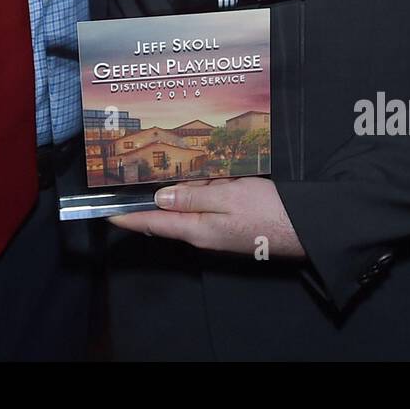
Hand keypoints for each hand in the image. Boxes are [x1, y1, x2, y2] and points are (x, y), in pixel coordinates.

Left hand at [108, 177, 304, 257]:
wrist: (304, 228)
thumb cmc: (268, 212)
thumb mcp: (227, 198)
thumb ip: (192, 198)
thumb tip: (159, 198)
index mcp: (196, 229)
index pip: (152, 223)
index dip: (127, 216)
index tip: (105, 211)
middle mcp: (202, 233)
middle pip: (167, 214)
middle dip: (150, 199)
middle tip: (130, 181)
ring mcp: (216, 230)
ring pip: (187, 207)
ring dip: (176, 192)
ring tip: (161, 175)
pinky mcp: (230, 224)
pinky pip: (204, 205)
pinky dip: (198, 191)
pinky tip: (201, 179)